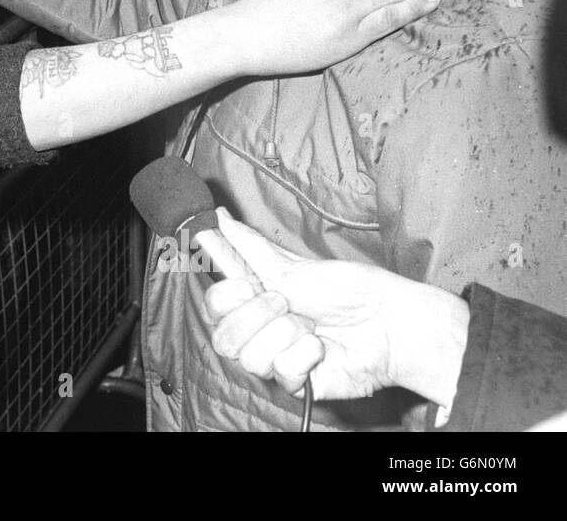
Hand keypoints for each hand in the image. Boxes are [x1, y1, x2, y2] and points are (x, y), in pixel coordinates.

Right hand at [203, 210, 467, 407]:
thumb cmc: (345, 290)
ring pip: (249, 358)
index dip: (225, 297)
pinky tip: (321, 348)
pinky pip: (280, 372)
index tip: (251, 284)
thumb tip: (217, 216)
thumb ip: (246, 245)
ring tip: (311, 327)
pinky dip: (303, 355)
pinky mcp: (295, 383)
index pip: (213, 306)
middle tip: (286, 304)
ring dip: (285, 334)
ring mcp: (275, 360)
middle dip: (256, 316)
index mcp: (253, 302)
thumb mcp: (288, 265)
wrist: (386, 321)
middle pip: (222, 338)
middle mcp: (259, 333)